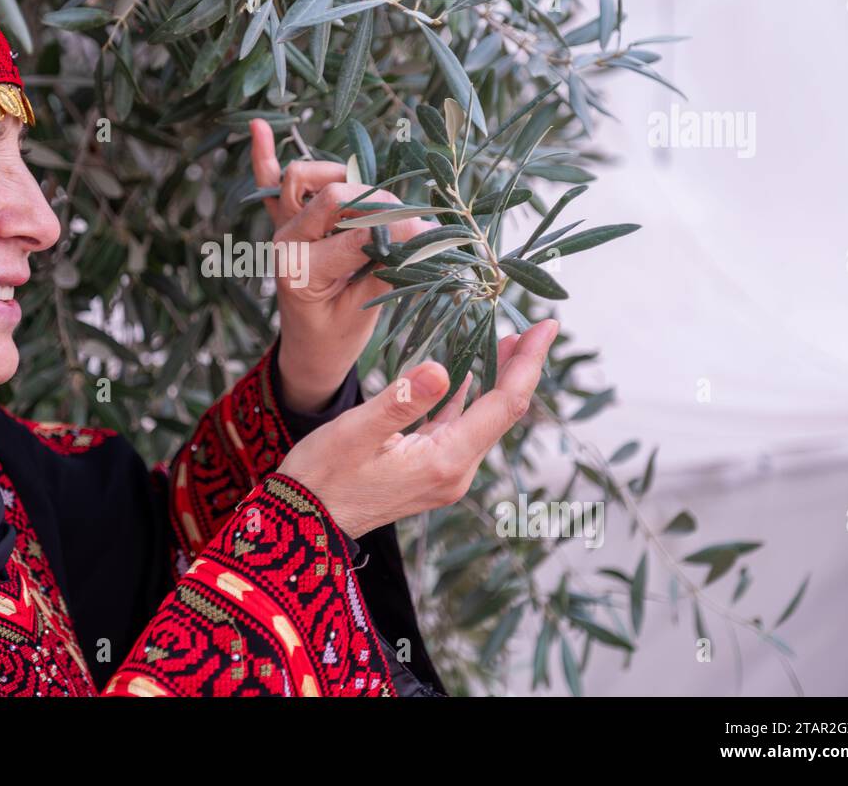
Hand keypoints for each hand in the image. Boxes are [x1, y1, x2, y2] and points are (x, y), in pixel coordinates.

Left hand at [249, 118, 435, 412]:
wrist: (310, 352)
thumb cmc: (337, 337)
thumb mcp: (366, 309)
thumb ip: (388, 266)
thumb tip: (421, 228)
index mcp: (299, 269)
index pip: (356, 231)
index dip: (397, 228)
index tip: (429, 232)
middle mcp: (285, 241)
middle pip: (334, 196)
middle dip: (378, 203)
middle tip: (411, 221)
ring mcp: (282, 229)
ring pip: (301, 178)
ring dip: (338, 176)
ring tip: (367, 196)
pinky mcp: (285, 223)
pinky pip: (270, 185)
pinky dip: (262, 155)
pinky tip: (258, 124)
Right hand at [277, 320, 559, 539]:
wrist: (301, 522)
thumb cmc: (322, 475)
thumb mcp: (356, 431)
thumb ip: (402, 400)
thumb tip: (444, 368)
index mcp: (446, 460)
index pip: (504, 404)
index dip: (528, 362)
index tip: (546, 325)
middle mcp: (455, 472)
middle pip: (501, 411)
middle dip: (519, 367)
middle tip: (532, 325)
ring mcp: (444, 475)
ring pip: (482, 419)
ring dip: (495, 379)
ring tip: (505, 339)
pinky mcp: (429, 473)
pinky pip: (459, 428)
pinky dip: (469, 397)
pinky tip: (466, 373)